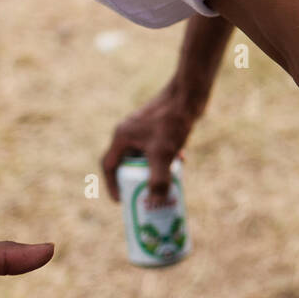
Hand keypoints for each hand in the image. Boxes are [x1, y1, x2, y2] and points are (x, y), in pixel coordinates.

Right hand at [102, 86, 197, 205]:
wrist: (189, 95)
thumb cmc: (172, 122)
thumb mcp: (164, 154)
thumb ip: (158, 179)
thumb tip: (155, 202)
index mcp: (122, 137)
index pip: (109, 165)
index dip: (113, 185)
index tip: (122, 200)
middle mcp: (129, 131)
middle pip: (126, 161)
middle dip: (136, 179)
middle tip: (145, 194)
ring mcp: (143, 126)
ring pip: (144, 154)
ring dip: (153, 168)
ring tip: (165, 181)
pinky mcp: (159, 124)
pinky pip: (156, 145)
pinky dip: (165, 156)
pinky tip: (181, 160)